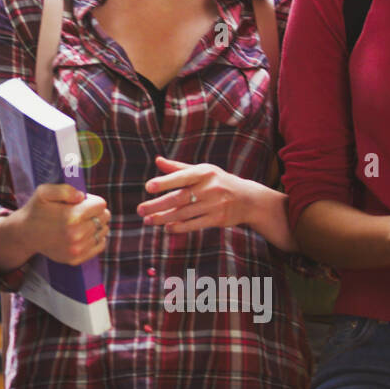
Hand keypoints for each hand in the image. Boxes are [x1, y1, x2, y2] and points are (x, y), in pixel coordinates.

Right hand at [20, 183, 109, 265]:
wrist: (25, 234)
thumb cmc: (36, 210)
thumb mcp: (44, 192)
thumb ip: (65, 189)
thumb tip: (82, 196)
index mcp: (71, 216)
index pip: (101, 205)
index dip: (93, 200)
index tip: (83, 202)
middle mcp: (76, 234)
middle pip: (104, 217)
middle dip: (96, 212)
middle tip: (82, 212)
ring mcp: (77, 249)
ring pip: (103, 231)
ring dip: (96, 225)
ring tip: (82, 222)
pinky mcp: (76, 259)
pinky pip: (100, 245)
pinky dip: (96, 238)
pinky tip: (85, 233)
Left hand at [138, 157, 270, 233]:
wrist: (249, 199)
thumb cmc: (219, 181)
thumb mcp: (203, 171)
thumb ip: (179, 168)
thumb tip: (158, 160)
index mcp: (203, 173)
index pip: (181, 177)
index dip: (165, 182)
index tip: (148, 187)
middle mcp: (209, 188)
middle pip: (179, 197)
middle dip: (158, 205)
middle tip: (140, 209)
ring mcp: (214, 204)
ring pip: (184, 213)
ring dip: (164, 218)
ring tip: (148, 220)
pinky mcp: (218, 219)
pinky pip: (195, 224)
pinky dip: (180, 227)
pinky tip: (167, 228)